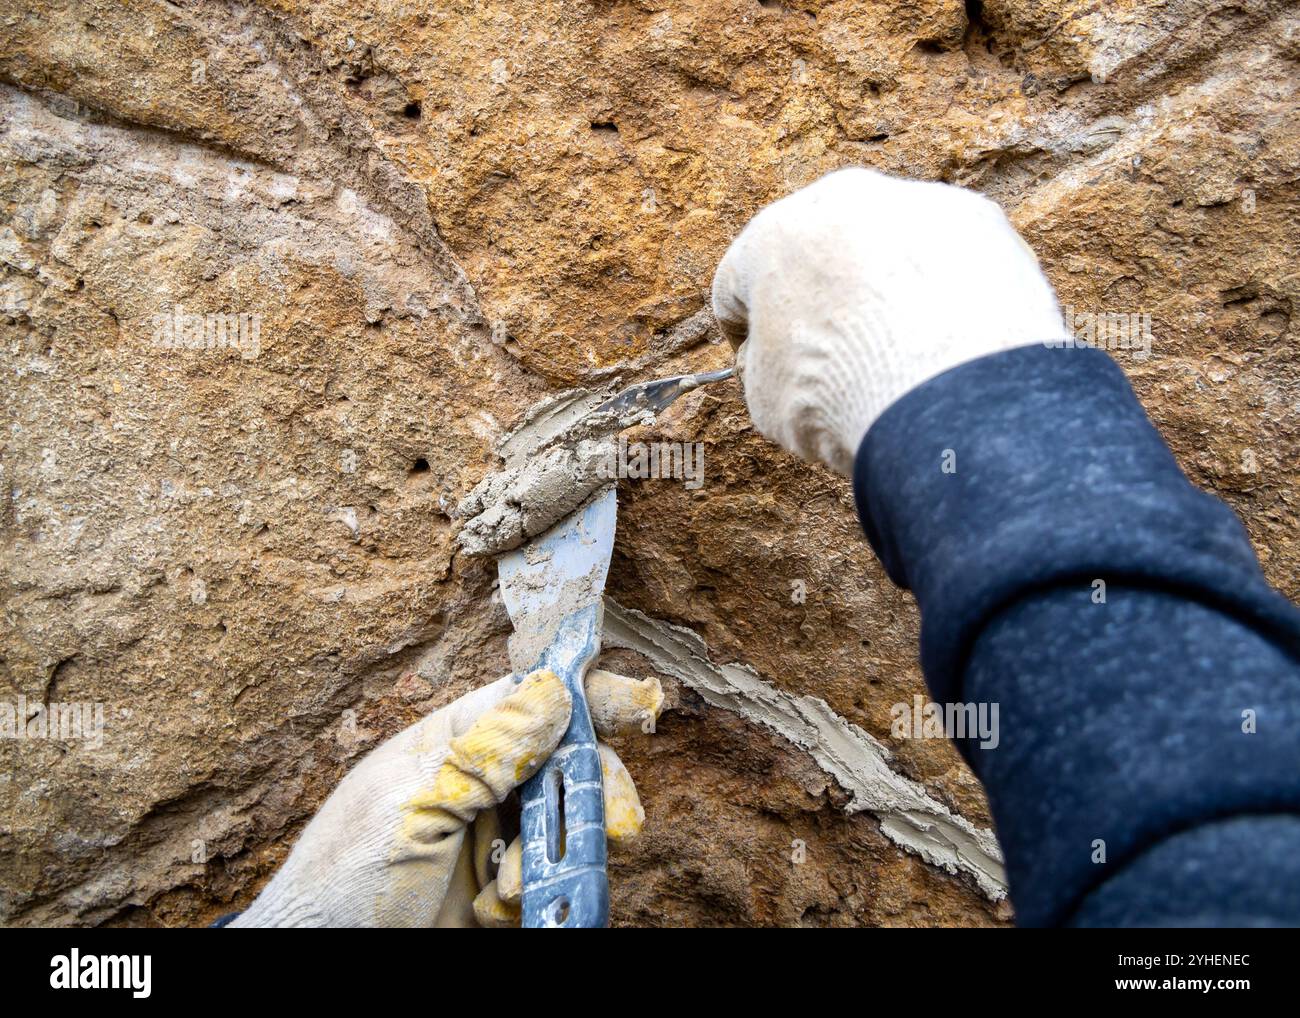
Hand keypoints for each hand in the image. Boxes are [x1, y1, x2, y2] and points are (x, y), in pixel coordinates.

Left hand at [230, 668, 662, 926]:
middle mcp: (477, 787)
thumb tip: (552, 693)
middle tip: (617, 824)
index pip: (526, 700)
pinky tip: (499, 910)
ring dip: (559, 854)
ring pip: (567, 826)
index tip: (635, 701)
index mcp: (448, 747)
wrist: (323, 963)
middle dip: (593, 792)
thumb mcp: (412, 808)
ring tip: (519, 886)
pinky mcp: (505, 894)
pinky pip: (553, 882)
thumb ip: (483, 754)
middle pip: (565, 764)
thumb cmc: (343, 884)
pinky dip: (538, 898)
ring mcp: (493, 841)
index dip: (582, 696)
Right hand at [711, 167, 1066, 474]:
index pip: (740, 286)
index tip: (765, 369)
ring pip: (890, 252)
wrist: (940, 397)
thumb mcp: (768, 400)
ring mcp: (914, 203)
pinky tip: (952, 347)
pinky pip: (949, 261)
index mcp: (771, 237)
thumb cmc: (839, 397)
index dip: (748, 337)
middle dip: (825, 306)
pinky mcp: (979, 220)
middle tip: (840, 362)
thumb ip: (765, 365)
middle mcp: (840, 200)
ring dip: (889, 297)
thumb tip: (780, 358)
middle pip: (820, 258)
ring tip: (905, 361)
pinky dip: (946, 298)